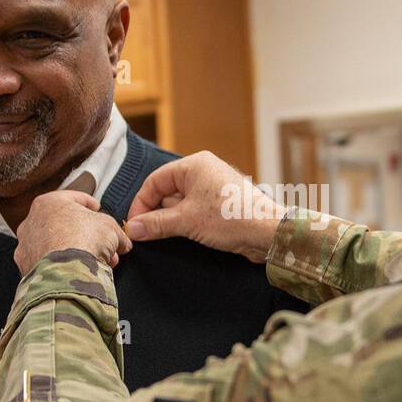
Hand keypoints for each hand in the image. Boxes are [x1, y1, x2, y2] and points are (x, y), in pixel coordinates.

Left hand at [14, 190, 131, 274]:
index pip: (73, 198)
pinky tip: (81, 272)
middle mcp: (32, 222)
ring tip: (98, 261)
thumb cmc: (82, 241)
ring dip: (78, 252)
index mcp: (48, 202)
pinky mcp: (27, 267)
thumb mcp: (110, 227)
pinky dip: (65, 266)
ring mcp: (27, 246)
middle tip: (103, 243)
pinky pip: (50, 264)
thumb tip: (122, 242)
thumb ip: (116, 231)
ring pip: (57, 246)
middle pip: (65, 224)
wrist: (66, 272)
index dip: (90, 203)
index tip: (97, 209)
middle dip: (87, 234)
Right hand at [124, 152, 284, 263]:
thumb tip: (132, 229)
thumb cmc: (232, 218)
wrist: (268, 233)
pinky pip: (193, 211)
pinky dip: (184, 222)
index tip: (133, 225)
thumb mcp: (187, 221)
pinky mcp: (219, 204)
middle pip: (166, 191)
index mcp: (194, 165)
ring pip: (179, 203)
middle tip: (144, 234)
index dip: (141, 203)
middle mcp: (203, 172)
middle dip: (155, 213)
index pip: (155, 181)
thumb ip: (156, 224)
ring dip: (169, 220)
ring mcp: (212, 188)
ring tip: (160, 237)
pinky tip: (179, 235)